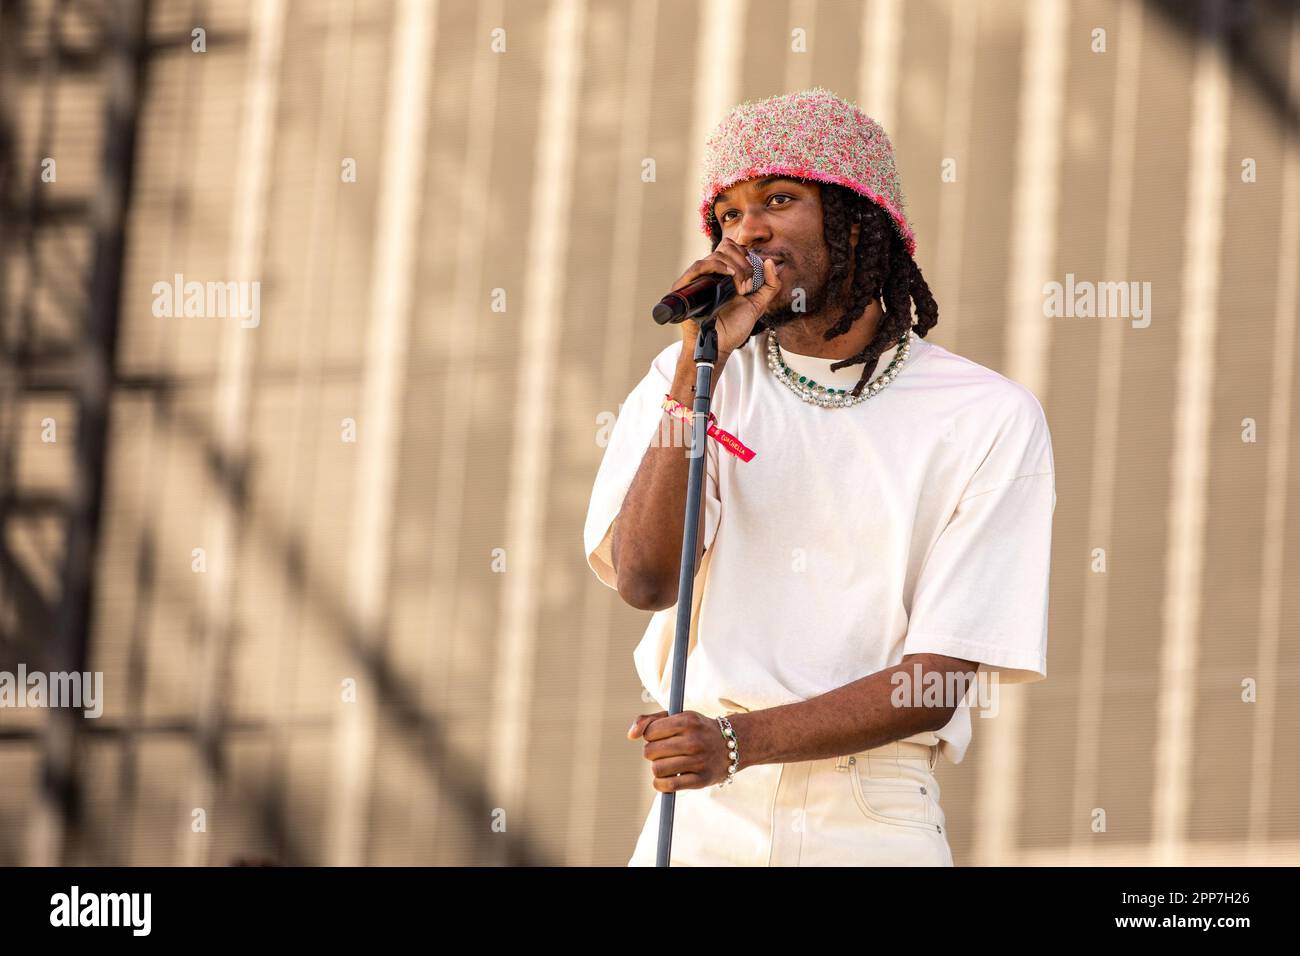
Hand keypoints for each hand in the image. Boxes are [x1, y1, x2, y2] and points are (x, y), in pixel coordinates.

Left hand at [627, 710, 731, 791]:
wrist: (733, 745)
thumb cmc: (696, 730)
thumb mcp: (677, 717)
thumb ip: (649, 720)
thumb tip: (630, 735)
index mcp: (687, 721)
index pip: (650, 732)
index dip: (650, 735)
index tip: (661, 736)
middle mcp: (694, 740)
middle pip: (650, 752)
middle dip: (653, 753)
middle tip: (664, 751)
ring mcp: (699, 761)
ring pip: (657, 769)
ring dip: (658, 768)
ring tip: (668, 764)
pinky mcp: (701, 780)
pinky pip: (668, 786)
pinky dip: (661, 784)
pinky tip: (666, 778)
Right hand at [670, 238, 782, 356]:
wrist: (720, 346)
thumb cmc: (734, 328)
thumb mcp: (758, 304)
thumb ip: (771, 285)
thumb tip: (770, 262)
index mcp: (723, 275)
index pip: (731, 248)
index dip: (745, 255)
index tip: (753, 274)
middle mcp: (710, 274)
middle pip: (724, 248)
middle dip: (742, 261)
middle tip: (747, 283)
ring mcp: (698, 280)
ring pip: (714, 255)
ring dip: (733, 266)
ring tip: (740, 285)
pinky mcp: (686, 288)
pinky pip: (698, 266)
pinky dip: (715, 265)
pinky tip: (729, 274)